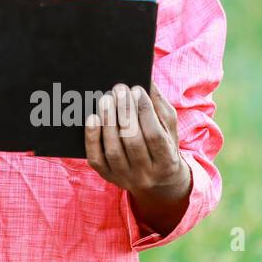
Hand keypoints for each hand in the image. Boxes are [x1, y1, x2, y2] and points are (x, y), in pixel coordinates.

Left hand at [84, 82, 191, 234]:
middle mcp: (147, 174)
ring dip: (108, 121)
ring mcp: (126, 177)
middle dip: (125, 112)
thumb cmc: (164, 145)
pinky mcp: (108, 177)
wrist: (158, 181)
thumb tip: (146, 79)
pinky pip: (96, 159)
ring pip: (114, 150)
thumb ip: (159, 105)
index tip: (136, 89)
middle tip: (119, 89)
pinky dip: (92, 138)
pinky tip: (92, 118)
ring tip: (106, 98)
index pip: (155, 136)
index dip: (145, 111)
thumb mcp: (168, 128)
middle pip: (133, 141)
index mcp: (167, 162)